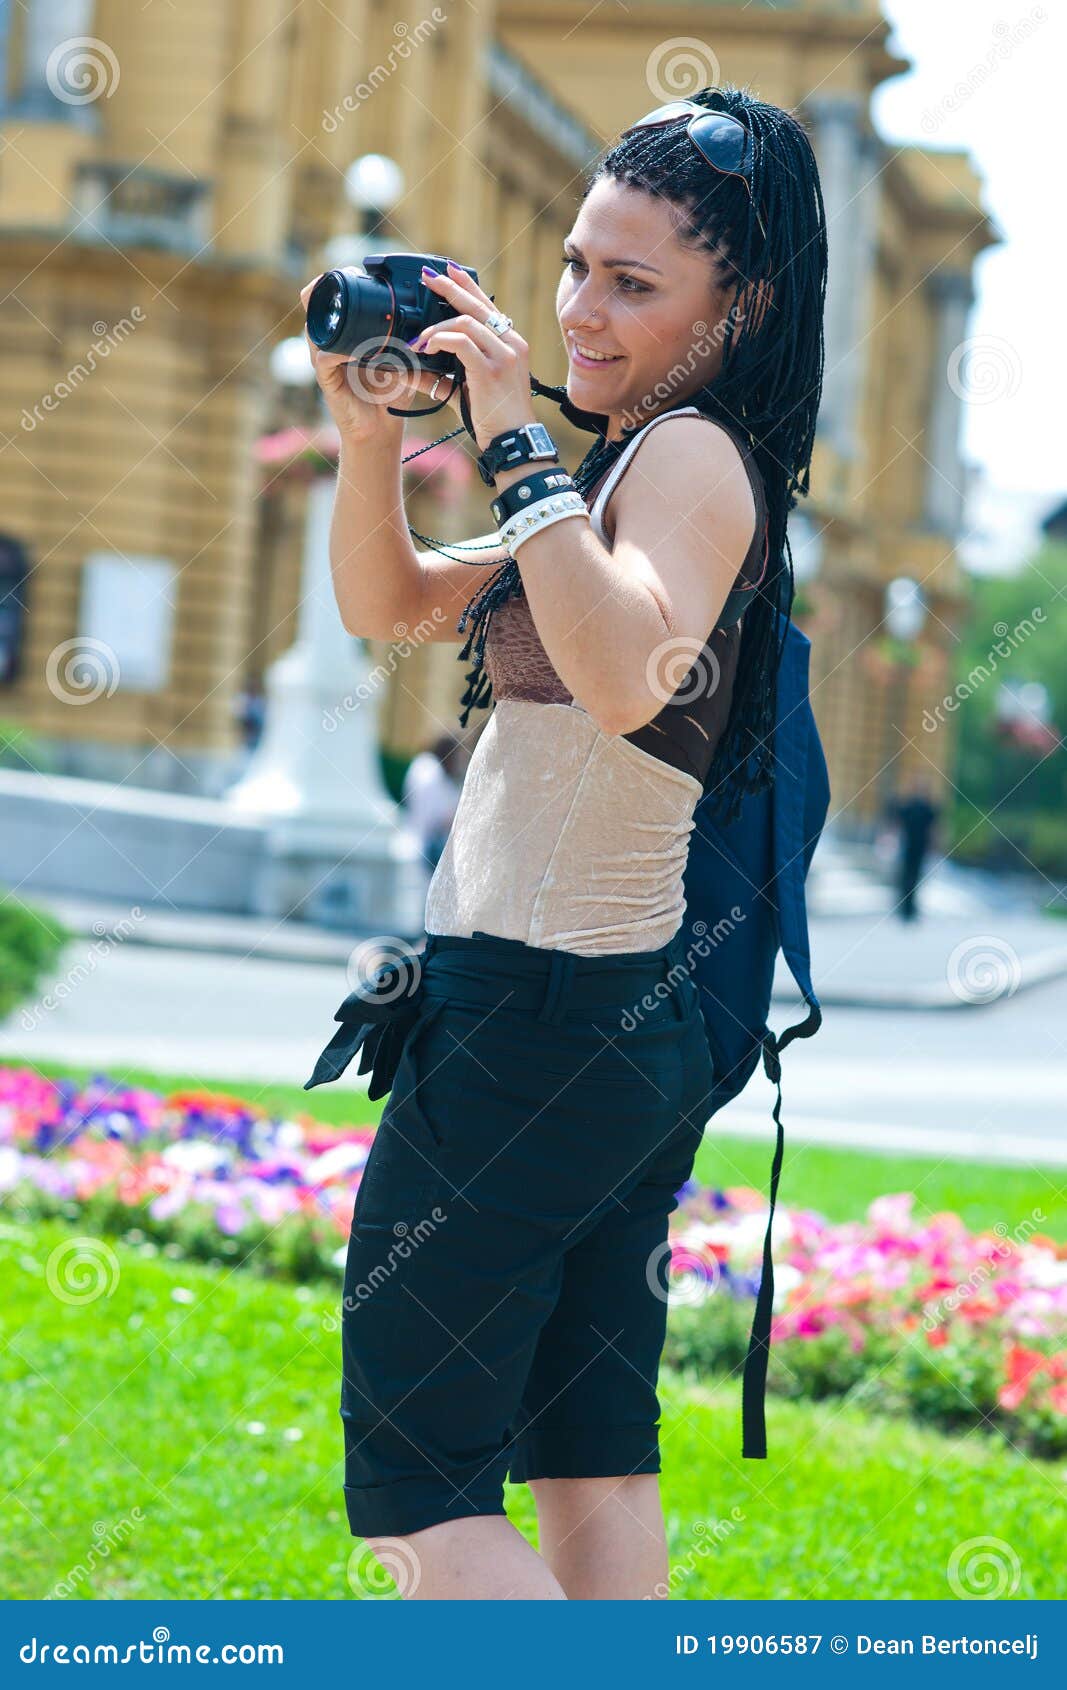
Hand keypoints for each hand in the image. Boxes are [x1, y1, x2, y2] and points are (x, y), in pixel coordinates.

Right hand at [298, 274, 464, 444]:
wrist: (381, 428)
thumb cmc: (390, 393)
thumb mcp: (402, 357)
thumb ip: (408, 336)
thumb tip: (431, 313)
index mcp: (346, 337)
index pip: (332, 304)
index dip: (336, 284)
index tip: (352, 269)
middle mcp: (331, 346)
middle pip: (315, 310)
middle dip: (322, 290)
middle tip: (342, 275)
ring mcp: (325, 363)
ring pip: (313, 330)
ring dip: (324, 315)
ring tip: (337, 303)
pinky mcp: (326, 382)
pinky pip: (323, 360)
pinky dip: (334, 352)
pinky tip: (349, 350)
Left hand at [410, 261, 535, 450]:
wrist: (514, 441)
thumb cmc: (495, 418)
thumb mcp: (468, 391)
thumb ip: (442, 378)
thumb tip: (411, 369)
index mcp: (510, 344)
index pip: (488, 306)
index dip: (468, 286)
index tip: (449, 272)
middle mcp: (511, 343)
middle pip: (477, 305)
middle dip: (450, 288)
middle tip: (428, 277)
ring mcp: (503, 354)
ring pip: (465, 322)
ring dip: (436, 328)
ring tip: (419, 340)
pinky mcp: (491, 369)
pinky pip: (461, 342)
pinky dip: (440, 340)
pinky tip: (428, 348)